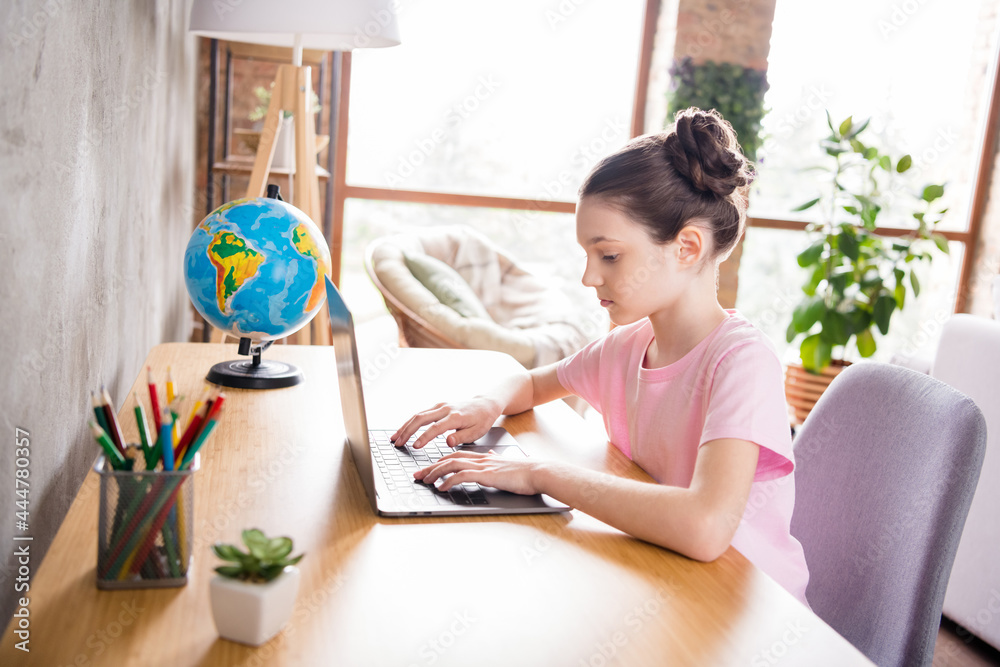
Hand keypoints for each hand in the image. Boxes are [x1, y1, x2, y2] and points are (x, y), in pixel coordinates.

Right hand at [391, 398, 501, 448]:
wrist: (485, 404)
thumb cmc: (482, 420)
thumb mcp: (476, 432)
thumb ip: (461, 437)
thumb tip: (447, 442)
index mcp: (455, 416)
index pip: (436, 428)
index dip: (424, 437)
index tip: (415, 446)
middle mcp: (445, 409)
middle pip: (421, 418)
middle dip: (407, 431)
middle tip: (397, 443)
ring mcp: (440, 406)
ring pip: (418, 415)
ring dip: (405, 426)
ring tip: (395, 438)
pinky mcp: (437, 406)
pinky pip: (421, 414)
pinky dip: (410, 422)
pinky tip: (403, 430)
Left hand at [414, 450, 544, 495]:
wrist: (538, 472)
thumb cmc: (525, 472)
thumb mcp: (506, 464)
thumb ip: (496, 460)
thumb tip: (492, 457)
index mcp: (484, 457)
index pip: (456, 456)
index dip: (440, 461)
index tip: (428, 469)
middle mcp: (480, 459)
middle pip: (449, 459)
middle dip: (431, 466)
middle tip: (417, 475)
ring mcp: (483, 465)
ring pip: (452, 465)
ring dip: (435, 472)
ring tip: (424, 481)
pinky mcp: (486, 474)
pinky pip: (461, 476)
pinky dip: (448, 481)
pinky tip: (441, 487)